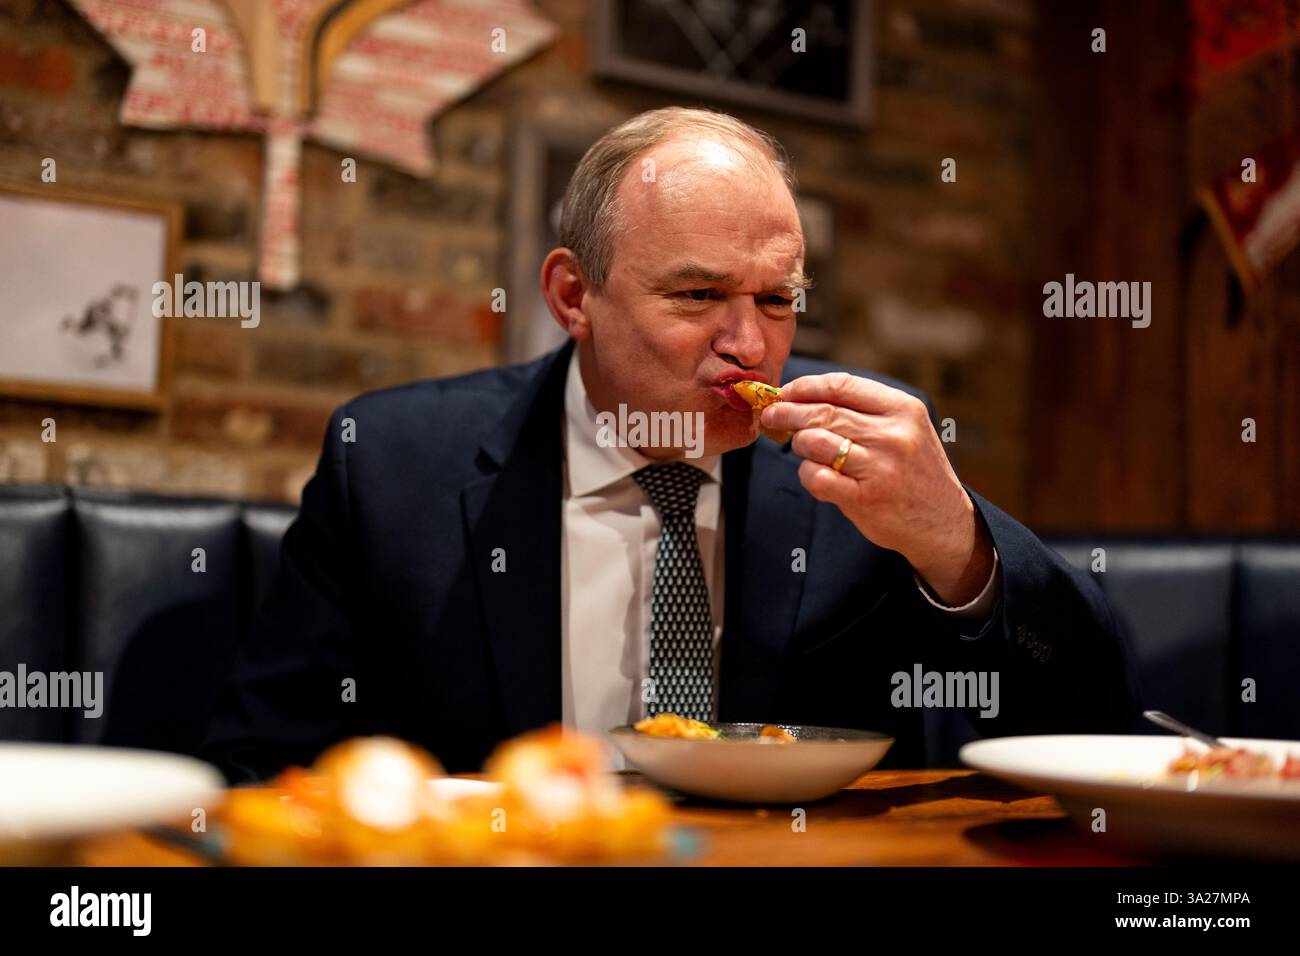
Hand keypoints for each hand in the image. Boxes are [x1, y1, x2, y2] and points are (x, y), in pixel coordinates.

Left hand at [761, 372, 993, 604]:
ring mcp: (880, 467)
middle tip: (771, 415)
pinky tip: (813, 475)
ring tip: (800, 448)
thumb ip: (863, 411)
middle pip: (824, 412)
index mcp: (902, 409)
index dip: (806, 386)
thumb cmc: (914, 471)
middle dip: (788, 412)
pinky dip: (807, 474)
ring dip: (799, 443)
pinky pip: (817, 477)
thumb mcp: (904, 429)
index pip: (842, 385)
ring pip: (816, 441)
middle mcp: (893, 434)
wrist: (943, 522)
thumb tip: (803, 396)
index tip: (786, 392)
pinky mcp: (866, 498)